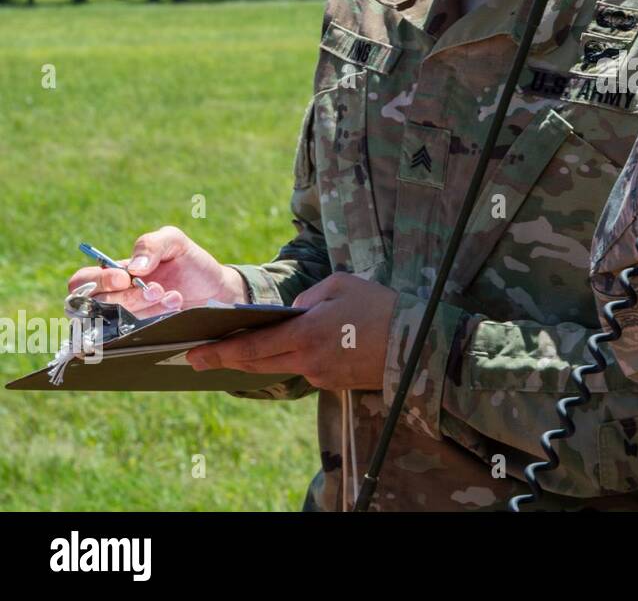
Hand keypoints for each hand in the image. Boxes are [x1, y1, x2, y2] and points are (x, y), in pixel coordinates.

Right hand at [66, 226, 245, 318]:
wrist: (217, 290)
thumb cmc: (190, 263)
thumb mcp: (174, 242)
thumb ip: (150, 244)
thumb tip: (133, 268)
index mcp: (114, 273)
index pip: (81, 282)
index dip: (97, 281)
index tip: (124, 278)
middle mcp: (115, 299)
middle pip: (94, 305)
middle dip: (126, 298)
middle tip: (156, 289)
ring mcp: (127, 320)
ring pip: (115, 323)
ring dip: (144, 310)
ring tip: (174, 296)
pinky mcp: (142, 336)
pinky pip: (131, 339)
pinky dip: (152, 324)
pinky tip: (174, 309)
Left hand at [186, 273, 397, 391]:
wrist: (416, 342)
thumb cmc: (379, 306)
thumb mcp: (341, 284)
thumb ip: (307, 297)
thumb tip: (291, 312)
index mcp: (305, 334)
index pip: (251, 347)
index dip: (219, 352)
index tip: (192, 354)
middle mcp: (307, 361)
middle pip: (256, 364)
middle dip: (225, 361)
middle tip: (197, 359)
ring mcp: (320, 376)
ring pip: (278, 368)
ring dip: (257, 360)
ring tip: (237, 350)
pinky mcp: (333, 383)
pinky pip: (303, 369)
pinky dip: (291, 359)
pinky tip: (290, 348)